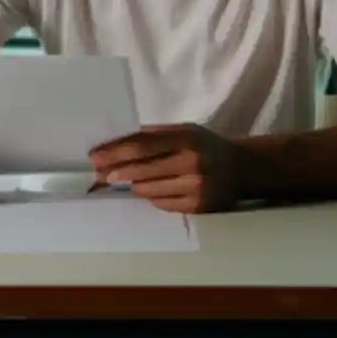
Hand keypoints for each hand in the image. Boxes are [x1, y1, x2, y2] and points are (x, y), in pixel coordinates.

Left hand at [88, 123, 241, 212]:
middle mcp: (191, 162)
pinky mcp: (197, 207)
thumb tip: (116, 141)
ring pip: (148, 190)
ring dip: (134, 185)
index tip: (94, 157)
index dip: (115, 152)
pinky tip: (153, 190)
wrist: (242, 169)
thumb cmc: (206, 145)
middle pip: (141, 170)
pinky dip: (152, 196)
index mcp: (186, 138)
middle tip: (98, 174)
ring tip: (129, 180)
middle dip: (116, 172)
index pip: (142, 146)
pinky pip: (161, 204)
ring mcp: (195, 187)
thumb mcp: (184, 130)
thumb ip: (154, 133)